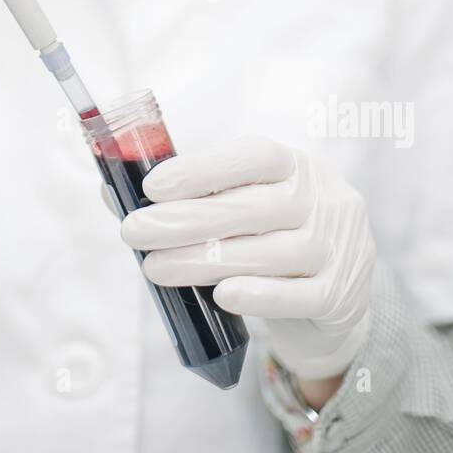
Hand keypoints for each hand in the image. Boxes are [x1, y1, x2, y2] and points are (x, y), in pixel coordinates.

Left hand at [102, 134, 376, 379]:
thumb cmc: (272, 237)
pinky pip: (296, 296)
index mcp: (297, 166)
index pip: (255, 156)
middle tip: (133, 231)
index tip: (152, 186)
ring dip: (204, 261)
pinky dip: (258, 295)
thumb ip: (190, 197)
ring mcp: (338, 248)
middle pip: (252, 208)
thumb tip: (112, 192)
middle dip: (184, 220)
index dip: (204, 169)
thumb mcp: (246, 205)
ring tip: (154, 268)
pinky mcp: (340, 296)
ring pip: (268, 254)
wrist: (336, 295)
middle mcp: (324, 200)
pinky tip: (221, 296)